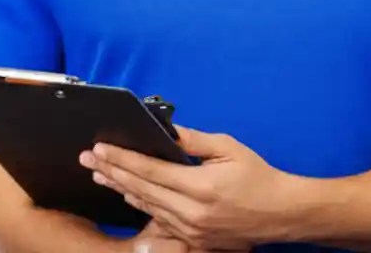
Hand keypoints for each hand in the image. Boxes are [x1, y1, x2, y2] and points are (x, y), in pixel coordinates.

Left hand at [81, 126, 290, 250]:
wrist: (282, 214)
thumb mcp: (228, 149)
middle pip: (140, 189)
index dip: (121, 158)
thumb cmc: (259, 177)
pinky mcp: (194, 240)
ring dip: (120, 189)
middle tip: (88, 160)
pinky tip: (127, 194)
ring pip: (146, 207)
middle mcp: (192, 212)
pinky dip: (140, 205)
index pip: (149, 170)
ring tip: (100, 175)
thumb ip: (194, 140)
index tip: (99, 149)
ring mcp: (191, 230)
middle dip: (111, 172)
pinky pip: (159, 221)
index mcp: (200, 187)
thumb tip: (166, 130)